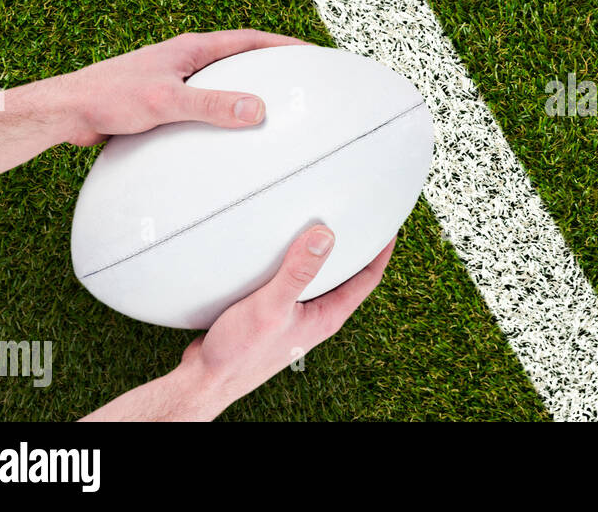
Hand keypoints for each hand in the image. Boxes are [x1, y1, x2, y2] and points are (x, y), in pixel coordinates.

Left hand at [58, 29, 303, 145]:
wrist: (67, 111)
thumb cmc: (109, 97)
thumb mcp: (167, 101)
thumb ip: (212, 104)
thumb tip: (256, 109)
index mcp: (190, 49)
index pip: (247, 40)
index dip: (281, 43)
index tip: (308, 50)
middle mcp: (184, 60)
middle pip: (238, 58)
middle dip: (269, 66)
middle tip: (297, 78)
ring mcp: (173, 80)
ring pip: (220, 83)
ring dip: (245, 90)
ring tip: (270, 108)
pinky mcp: (162, 101)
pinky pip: (203, 104)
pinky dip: (222, 113)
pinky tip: (227, 136)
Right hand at [181, 225, 392, 412]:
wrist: (206, 378)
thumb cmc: (240, 353)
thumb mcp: (271, 306)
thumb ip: (298, 272)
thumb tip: (325, 236)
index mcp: (327, 316)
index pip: (367, 279)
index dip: (382, 252)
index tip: (391, 227)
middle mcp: (316, 316)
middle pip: (346, 277)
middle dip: (355, 249)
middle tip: (359, 219)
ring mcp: (295, 315)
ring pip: (318, 278)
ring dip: (321, 254)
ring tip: (322, 225)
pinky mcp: (273, 313)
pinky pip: (292, 282)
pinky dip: (293, 263)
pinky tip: (279, 250)